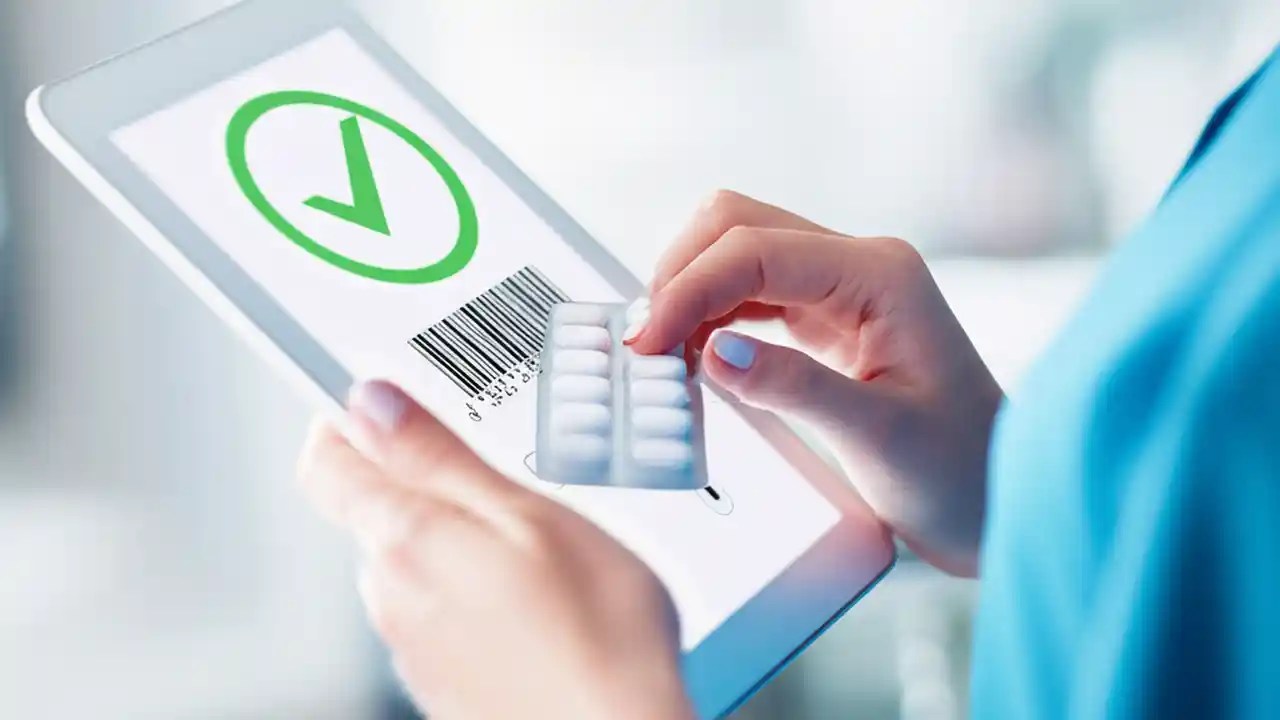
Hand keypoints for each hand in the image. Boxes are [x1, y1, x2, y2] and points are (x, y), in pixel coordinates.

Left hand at [297, 380, 694, 719]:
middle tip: (501, 482)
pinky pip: (440, 614)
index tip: (386, 403)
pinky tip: (537, 607)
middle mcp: (391, 596)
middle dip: (426, 484)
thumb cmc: (598, 638)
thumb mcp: (529, 515)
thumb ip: (439, 456)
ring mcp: (413, 645)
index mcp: (405, 539)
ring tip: (536, 553)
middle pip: (375, 510)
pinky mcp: (441, 681)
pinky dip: (475, 596)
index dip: (347, 419)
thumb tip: (373, 403)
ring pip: (413, 562)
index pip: (326, 461)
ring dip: (458, 543)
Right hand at [628, 191, 1003, 575]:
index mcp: (880, 276)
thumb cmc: (959, 471)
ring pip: (738, 252)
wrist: (994, 500)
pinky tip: (693, 354)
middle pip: (739, 225)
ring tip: (662, 353)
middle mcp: (859, 266)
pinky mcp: (823, 319)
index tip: (650, 342)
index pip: (758, 250)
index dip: (691, 288)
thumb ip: (794, 388)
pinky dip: (710, 315)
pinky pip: (749, 294)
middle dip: (682, 273)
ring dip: (691, 292)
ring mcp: (840, 288)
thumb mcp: (878, 437)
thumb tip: (713, 352)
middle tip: (649, 343)